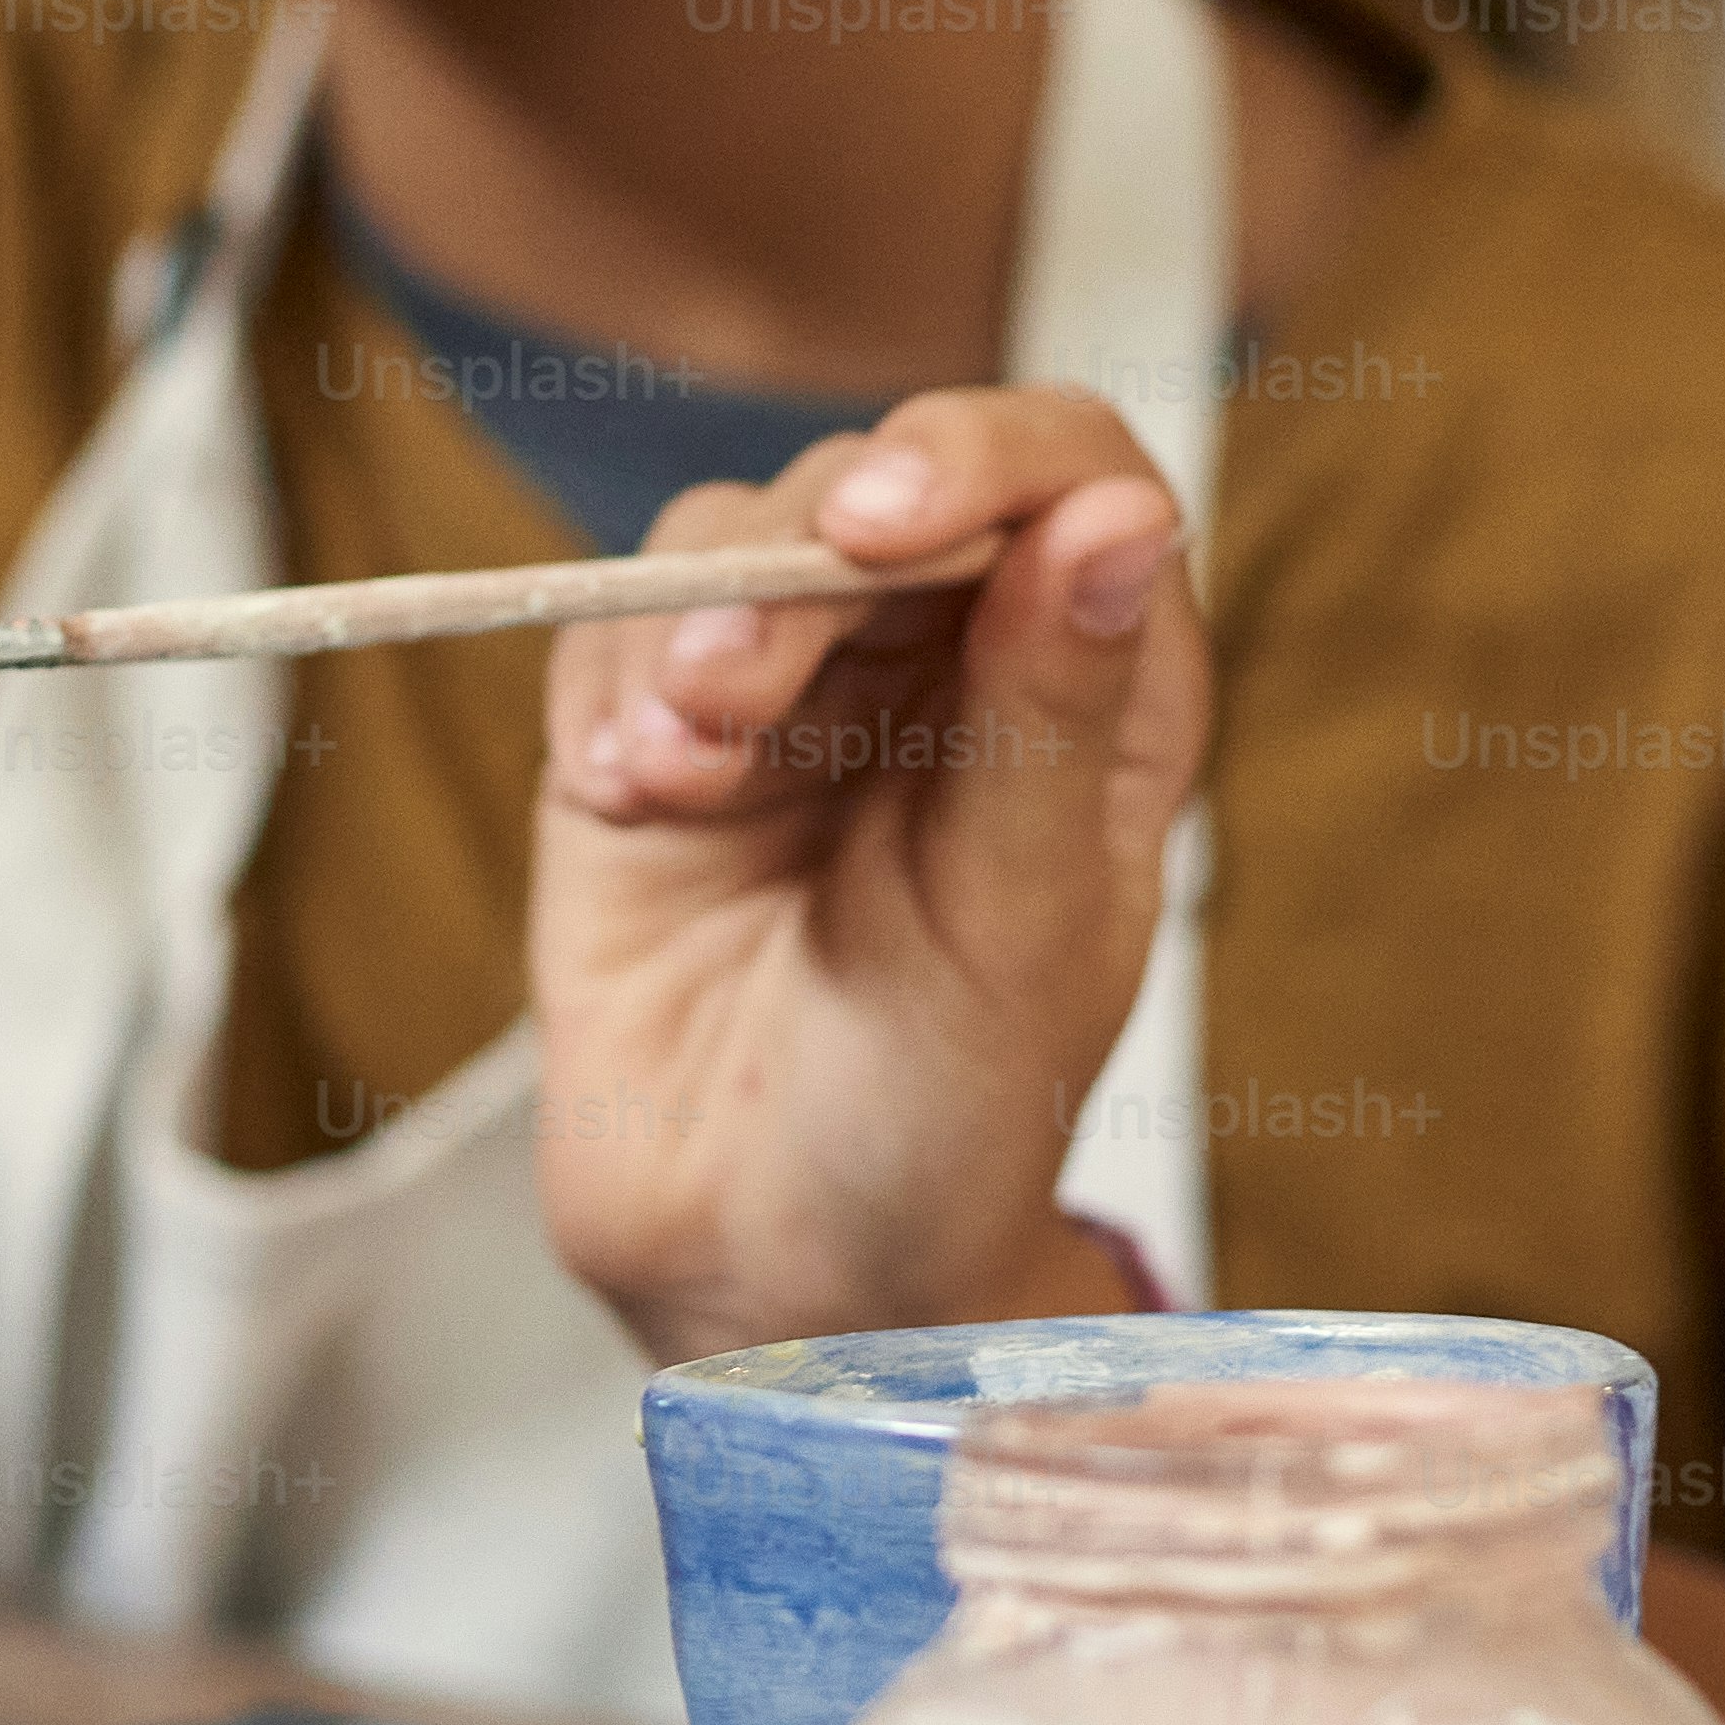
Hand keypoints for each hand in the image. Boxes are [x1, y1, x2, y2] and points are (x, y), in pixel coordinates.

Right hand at [527, 383, 1201, 1358]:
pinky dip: (607, 690)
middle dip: (793, 570)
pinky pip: (610, 629)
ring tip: (677, 775)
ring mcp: (793, 692)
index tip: (886, 520)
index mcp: (1089, 689)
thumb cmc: (946, 1122)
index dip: (979, 455)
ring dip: (688, 630)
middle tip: (729, 697)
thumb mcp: (1022, 930)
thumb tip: (1118, 516)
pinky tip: (633, 794)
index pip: (1065, 470)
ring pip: (729, 537)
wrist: (769, 1269)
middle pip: (873, 486)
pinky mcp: (651, 738)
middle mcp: (948, 662)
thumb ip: (1054, 713)